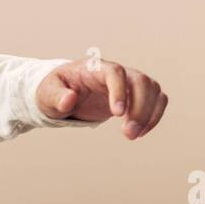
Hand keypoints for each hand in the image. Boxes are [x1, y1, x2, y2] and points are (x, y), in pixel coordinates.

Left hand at [36, 58, 167, 139]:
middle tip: (128, 134)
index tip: (117, 114)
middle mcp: (117, 72)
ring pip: (152, 90)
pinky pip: (156, 100)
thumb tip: (68, 100)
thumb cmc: (55, 90)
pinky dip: (154, 116)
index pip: (115, 72)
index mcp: (95, 67)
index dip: (119, 91)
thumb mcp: (47, 93)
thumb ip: (56, 96)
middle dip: (139, 108)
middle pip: (140, 81)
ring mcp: (128, 82)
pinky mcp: (135, 95)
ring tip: (133, 136)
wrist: (65, 93)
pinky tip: (140, 133)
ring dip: (148, 114)